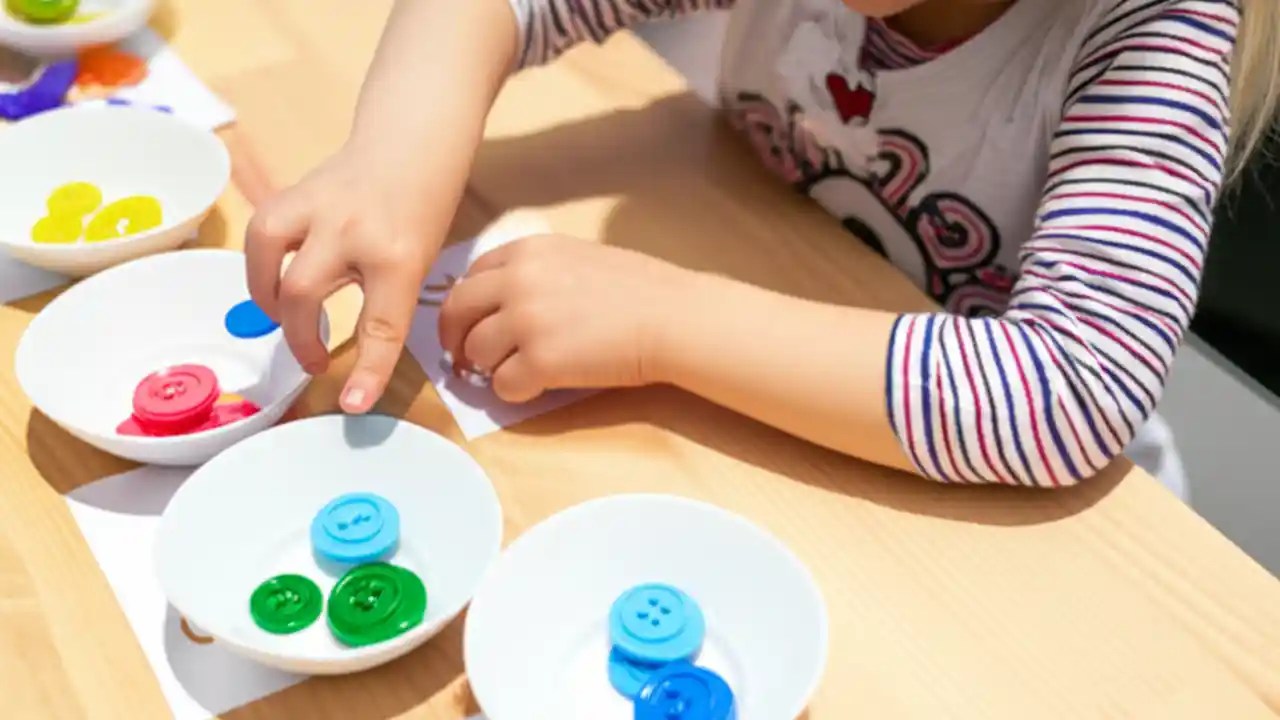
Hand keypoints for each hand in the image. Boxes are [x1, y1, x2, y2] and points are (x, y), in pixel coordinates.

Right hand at [245, 146, 442, 413]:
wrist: (410, 144)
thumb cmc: (422, 213)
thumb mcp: (421, 264)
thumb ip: (386, 304)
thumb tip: (356, 364)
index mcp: (399, 257)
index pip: (381, 325)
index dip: (366, 371)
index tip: (351, 403)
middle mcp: (353, 231)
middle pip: (304, 293)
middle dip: (301, 339)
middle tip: (316, 360)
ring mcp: (317, 207)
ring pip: (267, 256)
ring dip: (268, 297)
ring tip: (285, 318)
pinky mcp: (291, 194)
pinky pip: (261, 235)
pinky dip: (261, 266)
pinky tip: (274, 281)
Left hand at [437, 235, 695, 402]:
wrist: (672, 317)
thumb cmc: (640, 289)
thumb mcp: (579, 258)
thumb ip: (538, 272)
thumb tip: (506, 304)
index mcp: (527, 251)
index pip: (470, 276)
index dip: (466, 305)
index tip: (471, 323)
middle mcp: (517, 281)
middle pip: (457, 312)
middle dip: (456, 339)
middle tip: (465, 360)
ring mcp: (525, 321)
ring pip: (476, 353)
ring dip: (491, 368)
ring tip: (518, 372)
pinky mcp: (538, 361)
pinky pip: (503, 386)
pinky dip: (515, 392)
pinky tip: (538, 388)